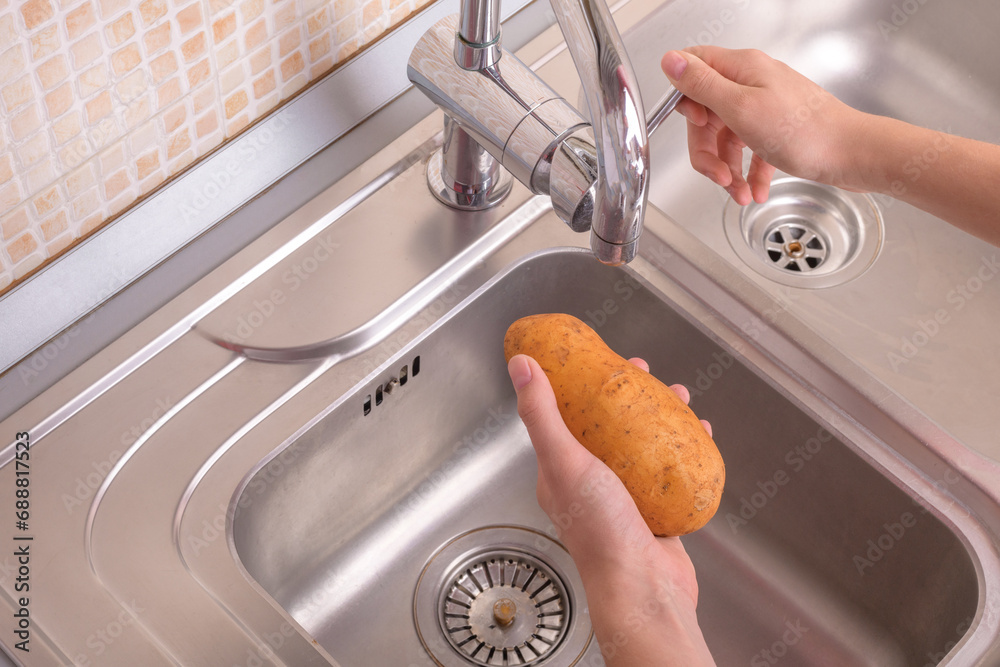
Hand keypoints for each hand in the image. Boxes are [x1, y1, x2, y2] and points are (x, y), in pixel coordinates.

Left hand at [507, 354, 715, 665]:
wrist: (644, 590)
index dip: (584, 384)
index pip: (568, 416)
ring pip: (644, 446)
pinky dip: (686, 448)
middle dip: (629, 395)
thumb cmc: (599, 533)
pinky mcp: (657, 513)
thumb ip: (542, 414)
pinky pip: (672, 472)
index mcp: (561, 472)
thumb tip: (522, 366)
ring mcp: (626, 499)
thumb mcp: (564, 461)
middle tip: (647, 372)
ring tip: (681, 396)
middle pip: (611, 427)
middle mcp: (591, 485)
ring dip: (662, 417)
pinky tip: (700, 433)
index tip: (604, 359)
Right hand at [660, 46, 864, 204]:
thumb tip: (670, 60)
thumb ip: (701, 85)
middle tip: (716, 173)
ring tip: (737, 191)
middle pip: (708, 114)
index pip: (695, 68)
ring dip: (727, 168)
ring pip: (727, 137)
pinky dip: (748, 172)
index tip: (695, 123)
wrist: (852, 155)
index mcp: (742, 69)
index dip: (685, 99)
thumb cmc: (806, 132)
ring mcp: (767, 106)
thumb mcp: (740, 108)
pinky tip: (754, 190)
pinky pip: (751, 151)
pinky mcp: (779, 130)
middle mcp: (753, 83)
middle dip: (706, 149)